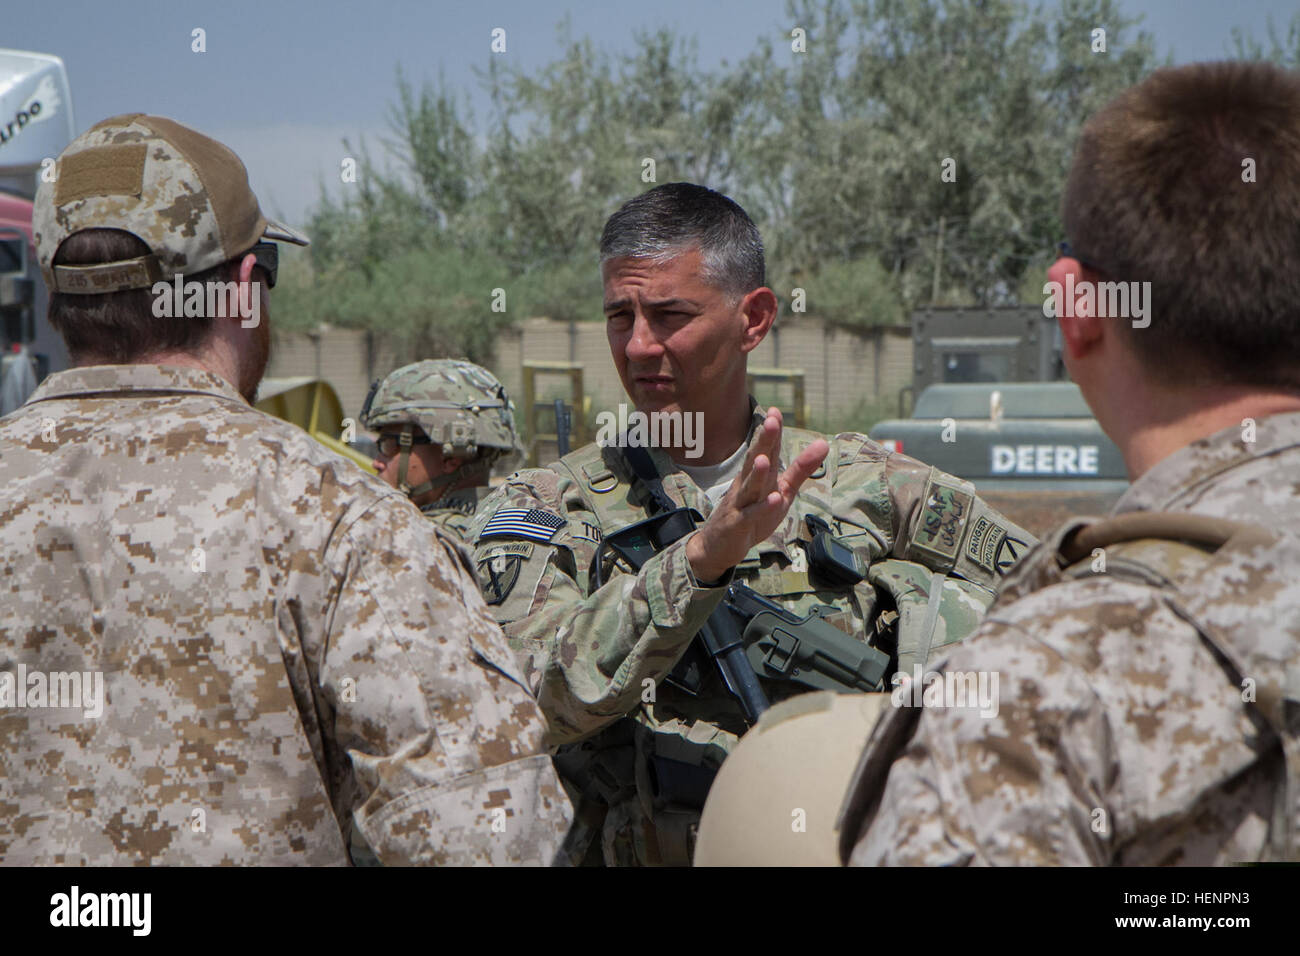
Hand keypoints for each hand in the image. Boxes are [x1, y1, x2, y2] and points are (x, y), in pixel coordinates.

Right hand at [685, 407, 828, 582]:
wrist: (717, 546)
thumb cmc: (752, 514)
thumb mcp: (782, 490)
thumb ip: (801, 469)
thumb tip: (823, 443)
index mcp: (758, 475)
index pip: (766, 449)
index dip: (771, 432)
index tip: (775, 411)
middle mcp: (747, 485)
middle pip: (755, 460)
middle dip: (763, 442)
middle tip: (771, 422)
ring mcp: (740, 504)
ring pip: (750, 486)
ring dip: (757, 473)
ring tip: (764, 459)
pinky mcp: (738, 524)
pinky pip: (751, 515)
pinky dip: (763, 508)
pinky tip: (774, 500)